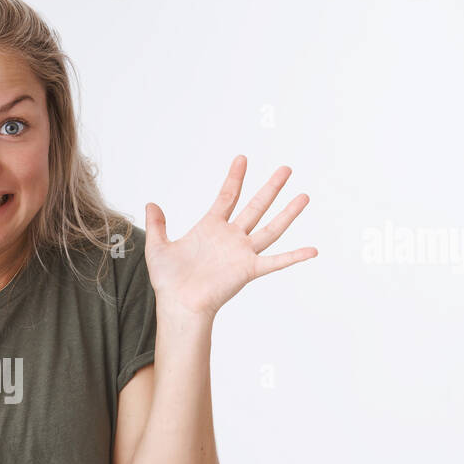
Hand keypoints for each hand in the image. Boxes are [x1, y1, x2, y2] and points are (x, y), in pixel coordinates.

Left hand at [145, 155, 317, 318]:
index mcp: (210, 228)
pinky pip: (276, 262)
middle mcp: (230, 238)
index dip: (235, 177)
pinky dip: (294, 257)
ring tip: (304, 196)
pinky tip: (313, 250)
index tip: (242, 158)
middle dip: (271, 187)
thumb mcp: (158, 248)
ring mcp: (242, 253)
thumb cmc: (168, 281)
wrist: (178, 305)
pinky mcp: (248, 270)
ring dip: (288, 213)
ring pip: (271, 228)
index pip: (227, 196)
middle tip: (286, 168)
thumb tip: (150, 204)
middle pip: (256, 206)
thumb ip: (158, 225)